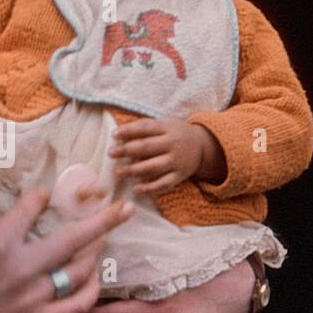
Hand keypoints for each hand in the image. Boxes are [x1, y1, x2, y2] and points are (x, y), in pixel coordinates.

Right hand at [0, 185, 135, 312]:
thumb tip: (19, 232)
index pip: (29, 209)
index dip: (41, 198)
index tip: (47, 193)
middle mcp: (20, 267)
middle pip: (73, 238)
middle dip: (103, 220)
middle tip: (122, 209)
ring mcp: (32, 296)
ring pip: (80, 271)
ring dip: (96, 254)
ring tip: (102, 245)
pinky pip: (76, 306)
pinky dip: (90, 291)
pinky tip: (93, 282)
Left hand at [107, 116, 224, 194]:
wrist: (202, 146)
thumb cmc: (175, 133)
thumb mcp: (164, 124)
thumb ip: (145, 127)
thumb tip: (119, 134)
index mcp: (167, 128)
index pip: (145, 128)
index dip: (129, 131)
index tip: (114, 135)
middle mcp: (172, 144)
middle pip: (146, 148)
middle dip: (126, 150)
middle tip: (110, 153)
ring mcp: (176, 161)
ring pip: (152, 167)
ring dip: (133, 170)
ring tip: (118, 172)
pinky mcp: (179, 176)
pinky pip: (163, 184)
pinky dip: (149, 188)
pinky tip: (136, 188)